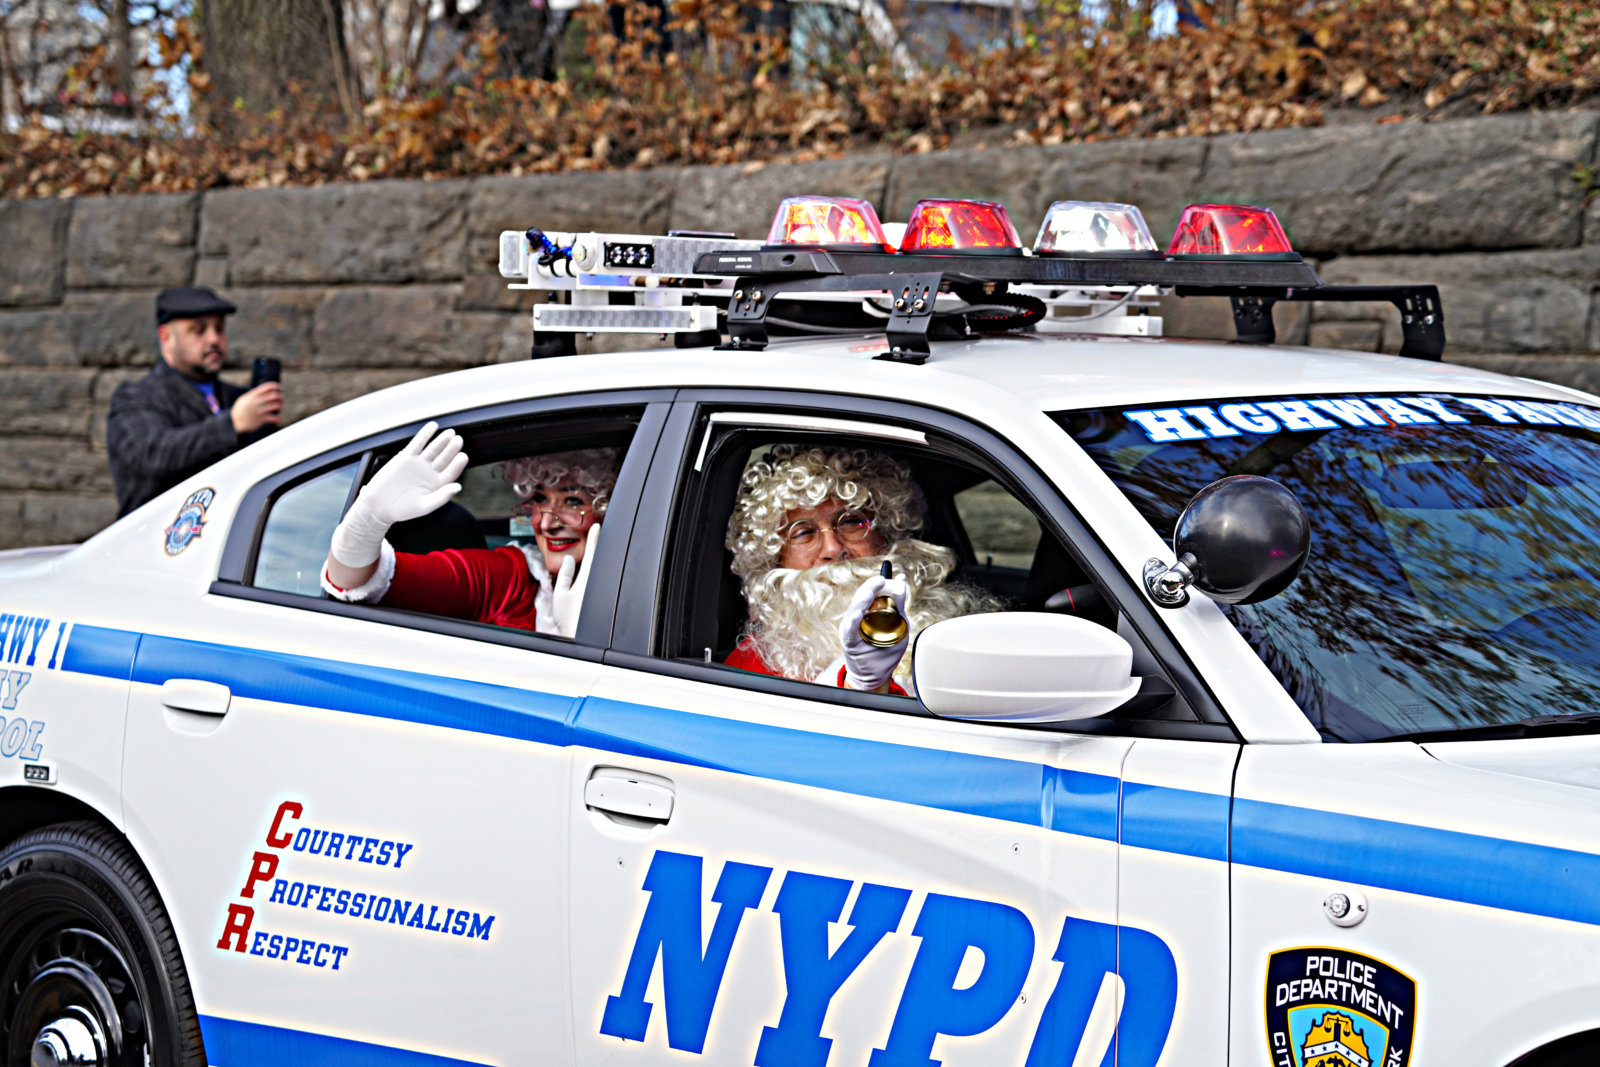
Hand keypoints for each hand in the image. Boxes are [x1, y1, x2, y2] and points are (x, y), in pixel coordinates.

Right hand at [231, 382, 283, 434]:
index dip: (276, 386)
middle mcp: (257, 401)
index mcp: (253, 395)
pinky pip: (274, 418)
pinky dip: (278, 418)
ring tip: (279, 407)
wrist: (234, 422)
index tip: (279, 389)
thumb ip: (255, 394)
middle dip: (281, 397)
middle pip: (275, 395)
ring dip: (280, 406)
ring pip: (277, 405)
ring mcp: (260, 410)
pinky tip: (277, 418)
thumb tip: (266, 390)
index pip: (268, 386)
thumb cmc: (241, 410)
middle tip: (281, 399)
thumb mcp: (245, 398)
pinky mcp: (261, 419)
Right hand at [329, 422, 467, 570]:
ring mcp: (419, 464)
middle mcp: (431, 472)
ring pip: (433, 449)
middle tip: (458, 440)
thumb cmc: (403, 509)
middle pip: (444, 458)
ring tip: (450, 433)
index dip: (457, 464)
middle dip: (451, 449)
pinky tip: (433, 426)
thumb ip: (442, 497)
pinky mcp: (406, 457)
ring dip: (441, 440)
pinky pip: (417, 444)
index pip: (451, 472)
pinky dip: (424, 435)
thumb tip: (458, 487)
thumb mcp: (424, 506)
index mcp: (438, 484)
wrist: (379, 505)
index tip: (463, 456)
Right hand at [549, 522, 601, 637]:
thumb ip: (564, 575)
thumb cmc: (569, 619)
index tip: (598, 526)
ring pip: (601, 569)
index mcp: (586, 579)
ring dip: (599, 558)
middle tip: (600, 531)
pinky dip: (600, 570)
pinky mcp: (603, 597)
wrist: (580, 639)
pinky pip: (602, 578)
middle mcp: (596, 583)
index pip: (591, 553)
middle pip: (600, 559)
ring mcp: (601, 589)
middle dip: (599, 544)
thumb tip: (567, 560)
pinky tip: (598, 569)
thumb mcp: (560, 595)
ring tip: (598, 546)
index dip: (594, 538)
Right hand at [839, 572, 908, 691]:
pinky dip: (854, 620)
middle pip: (861, 597)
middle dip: (872, 587)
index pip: (870, 592)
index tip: (893, 578)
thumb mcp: (897, 624)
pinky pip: (850, 629)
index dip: (881, 583)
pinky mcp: (850, 642)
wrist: (874, 677)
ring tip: (870, 590)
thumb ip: (898, 604)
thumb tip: (901, 580)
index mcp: (866, 612)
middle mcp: (856, 618)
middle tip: (882, 580)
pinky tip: (858, 613)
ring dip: (862, 599)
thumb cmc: (885, 651)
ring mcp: (851, 629)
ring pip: (854, 609)